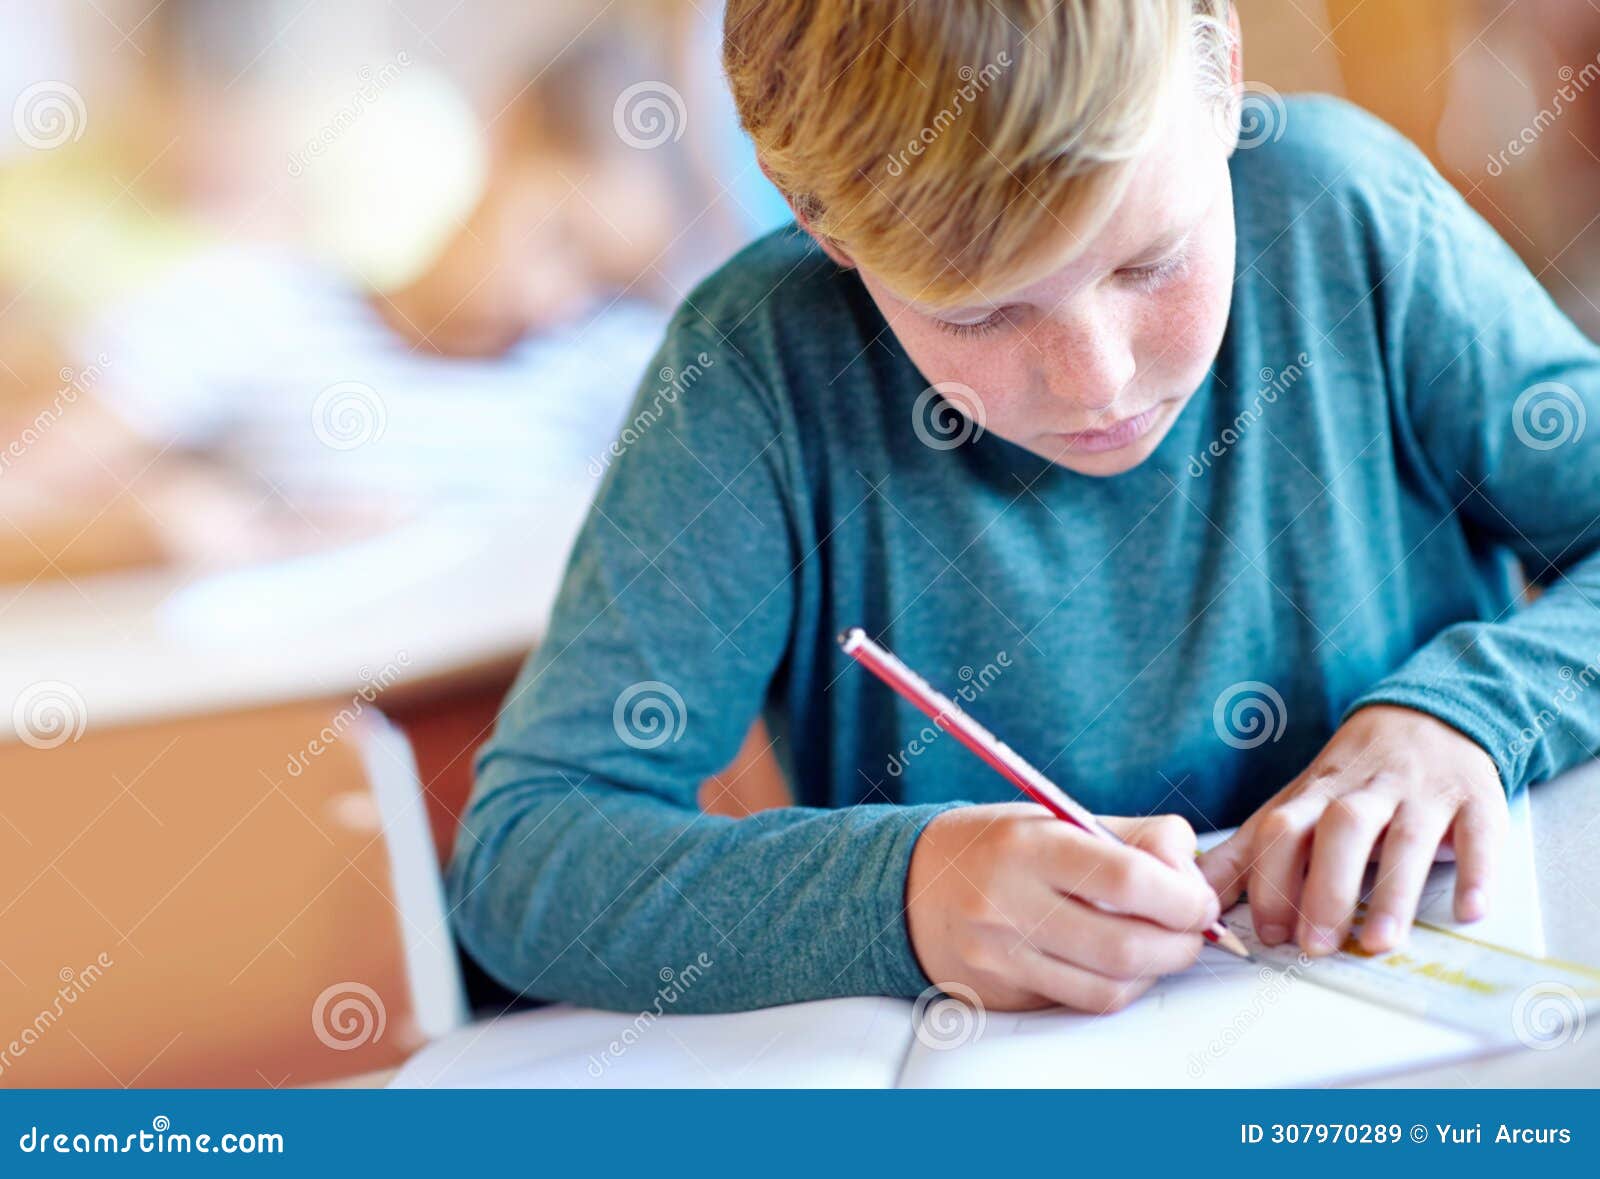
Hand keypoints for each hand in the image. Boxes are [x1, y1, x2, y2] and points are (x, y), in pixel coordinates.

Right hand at [906, 804, 1220, 1013]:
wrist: (914, 886)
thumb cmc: (999, 846)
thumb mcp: (1056, 818)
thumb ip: (1132, 836)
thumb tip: (1192, 871)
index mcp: (1027, 845)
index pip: (1127, 878)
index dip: (1182, 896)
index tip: (1198, 899)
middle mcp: (1007, 903)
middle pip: (1125, 946)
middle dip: (1180, 943)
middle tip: (1191, 929)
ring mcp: (1001, 957)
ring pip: (1109, 988)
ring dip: (1155, 971)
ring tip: (1159, 946)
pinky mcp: (1003, 993)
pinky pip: (1082, 1002)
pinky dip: (1117, 987)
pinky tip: (1118, 963)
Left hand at [1199, 705, 1507, 956]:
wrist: (1427, 714)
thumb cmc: (1350, 778)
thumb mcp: (1295, 805)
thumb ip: (1248, 852)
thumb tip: (1195, 895)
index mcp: (1314, 795)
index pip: (1282, 829)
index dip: (1270, 879)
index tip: (1268, 932)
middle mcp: (1365, 792)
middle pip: (1339, 830)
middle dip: (1323, 888)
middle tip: (1315, 946)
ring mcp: (1421, 793)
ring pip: (1404, 836)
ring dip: (1391, 892)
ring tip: (1377, 943)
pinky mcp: (1474, 797)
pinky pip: (1479, 832)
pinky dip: (1477, 871)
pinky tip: (1469, 912)